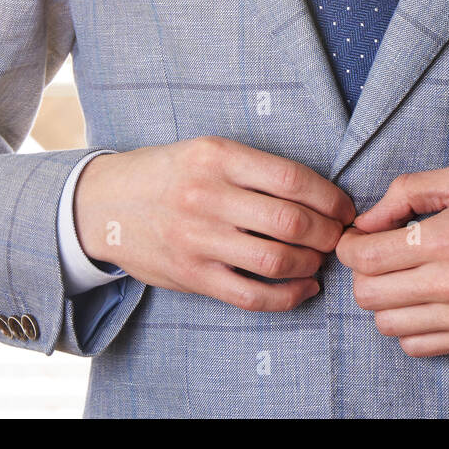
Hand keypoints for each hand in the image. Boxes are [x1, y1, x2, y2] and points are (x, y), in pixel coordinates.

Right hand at [74, 137, 354, 310]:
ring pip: (276, 261)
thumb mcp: (208, 151)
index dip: (331, 198)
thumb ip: (256, 169)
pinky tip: (303, 288)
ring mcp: (198, 240)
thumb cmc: (169, 174)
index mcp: (218, 158)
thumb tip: (321, 195)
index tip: (346, 208)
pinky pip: (251, 296)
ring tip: (319, 260)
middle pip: (291, 222)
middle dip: (328, 233)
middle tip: (339, 237)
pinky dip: (287, 297)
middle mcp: (208, 197)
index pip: (293, 179)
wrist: (102, 203)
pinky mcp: (191, 276)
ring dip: (311, 264)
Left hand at [336, 161, 448, 355]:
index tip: (357, 236)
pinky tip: (424, 299)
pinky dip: (409, 325)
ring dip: (384, 300)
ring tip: (404, 276)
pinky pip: (416, 346)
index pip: (364, 256)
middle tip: (380, 253)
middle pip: (367, 294)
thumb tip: (367, 219)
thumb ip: (408, 191)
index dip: (348, 245)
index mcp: (448, 237)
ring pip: (386, 325)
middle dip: (362, 272)